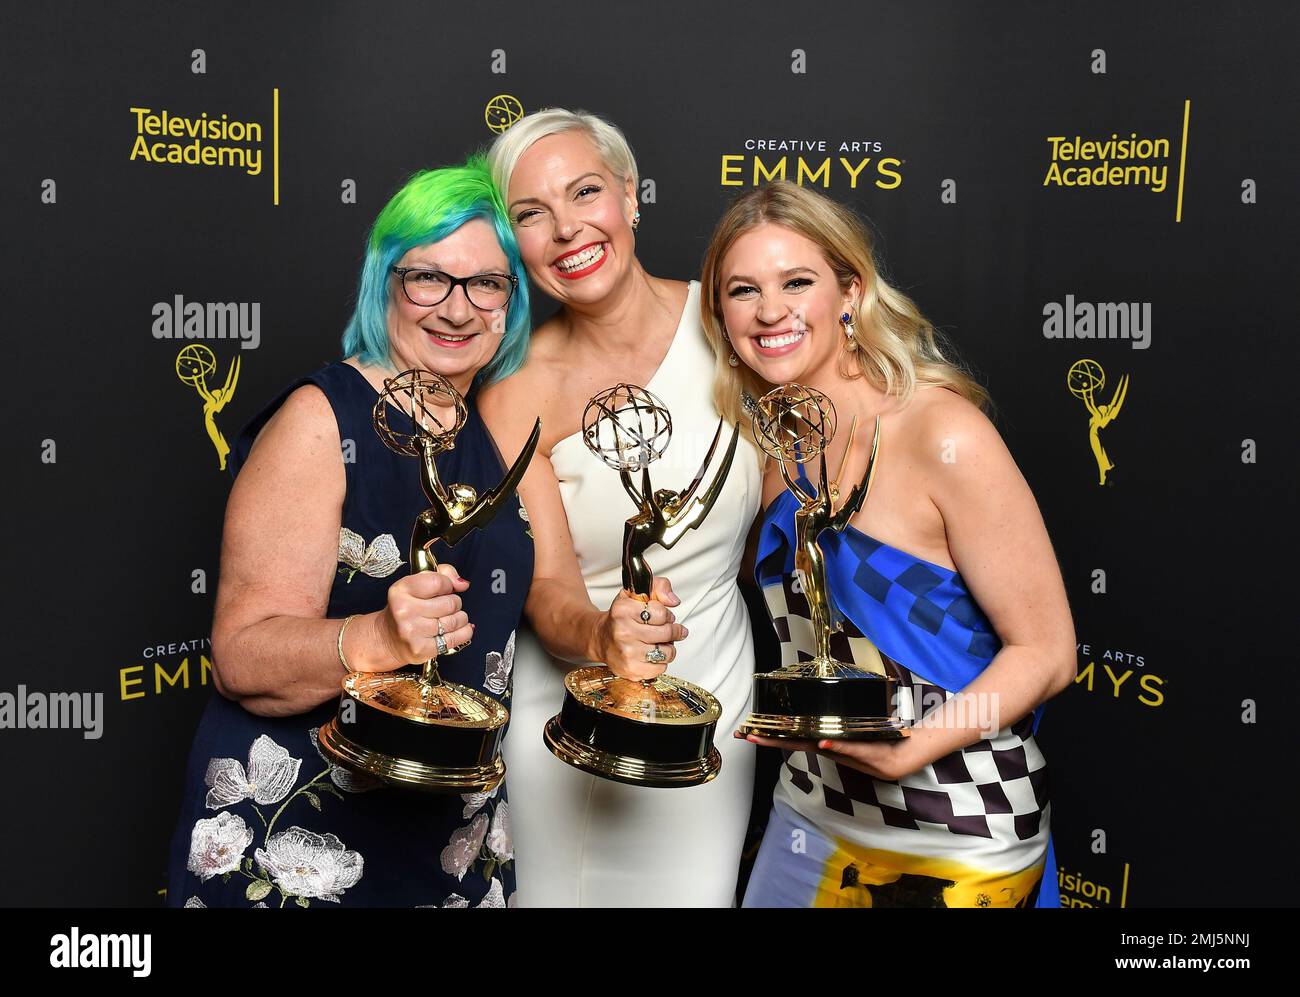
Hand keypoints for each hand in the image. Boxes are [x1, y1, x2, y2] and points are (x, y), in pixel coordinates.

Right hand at [374, 562, 472, 667]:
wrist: (386, 638)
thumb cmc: (405, 608)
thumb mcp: (415, 584)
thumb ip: (442, 574)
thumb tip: (462, 584)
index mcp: (401, 590)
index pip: (438, 582)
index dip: (448, 585)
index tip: (445, 589)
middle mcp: (404, 611)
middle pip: (451, 603)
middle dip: (454, 603)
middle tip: (445, 606)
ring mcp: (413, 632)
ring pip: (456, 620)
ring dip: (459, 618)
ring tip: (448, 618)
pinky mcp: (423, 649)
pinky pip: (457, 638)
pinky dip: (463, 632)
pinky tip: (456, 630)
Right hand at [597, 576, 686, 680]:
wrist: (601, 638)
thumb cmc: (621, 617)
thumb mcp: (637, 593)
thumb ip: (659, 587)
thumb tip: (673, 601)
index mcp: (623, 610)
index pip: (661, 612)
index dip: (667, 614)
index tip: (664, 616)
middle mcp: (623, 631)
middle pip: (666, 633)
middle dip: (673, 631)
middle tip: (668, 630)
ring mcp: (626, 652)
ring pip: (667, 653)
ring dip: (668, 647)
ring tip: (659, 642)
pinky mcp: (630, 669)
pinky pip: (660, 668)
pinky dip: (660, 662)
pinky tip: (651, 654)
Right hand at [734, 731, 920, 781]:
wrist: (903, 757)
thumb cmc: (878, 744)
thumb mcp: (852, 735)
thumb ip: (837, 732)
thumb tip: (817, 729)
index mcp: (824, 742)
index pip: (792, 738)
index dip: (770, 736)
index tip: (749, 733)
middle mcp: (828, 746)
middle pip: (793, 742)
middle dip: (770, 739)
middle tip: (747, 735)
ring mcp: (841, 749)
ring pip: (810, 745)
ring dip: (790, 742)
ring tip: (768, 738)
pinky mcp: (861, 749)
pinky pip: (845, 745)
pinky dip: (833, 744)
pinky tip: (820, 741)